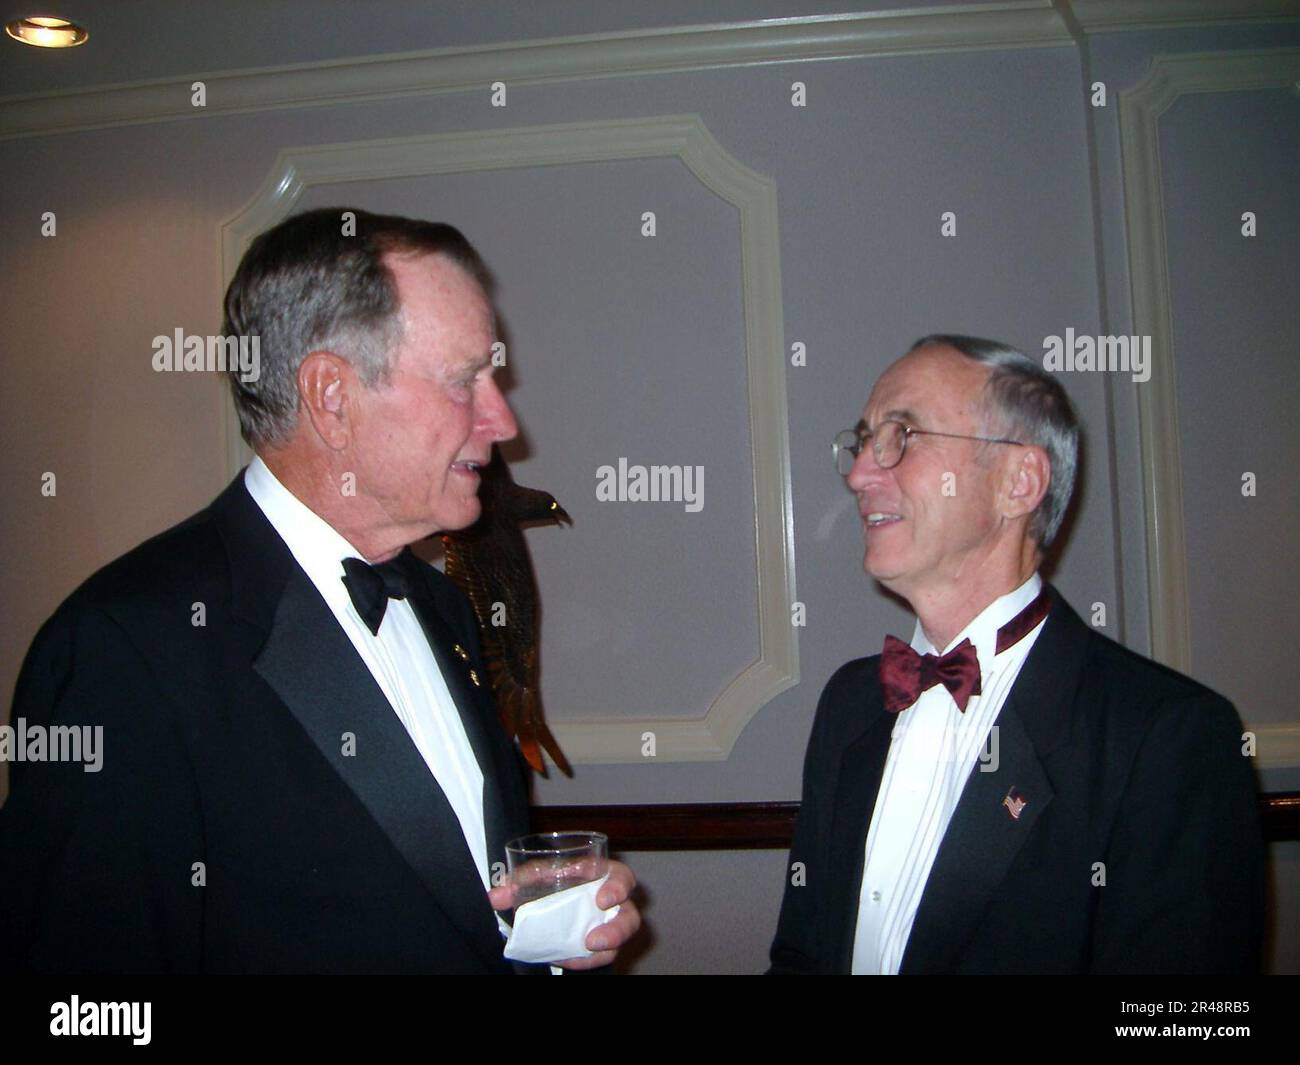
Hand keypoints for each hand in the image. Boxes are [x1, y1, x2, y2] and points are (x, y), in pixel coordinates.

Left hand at [489, 858, 640, 969]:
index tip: (602, 899)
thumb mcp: (534, 877)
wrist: (546, 903)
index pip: (620, 876)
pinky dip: (585, 960)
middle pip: (630, 914)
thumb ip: (517, 882)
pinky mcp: (600, 945)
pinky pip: (602, 956)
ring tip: (585, 950)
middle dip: (619, 928)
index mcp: (598, 876)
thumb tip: (496, 896)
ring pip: (621, 942)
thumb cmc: (550, 881)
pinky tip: (568, 960)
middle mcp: (610, 902)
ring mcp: (607, 925)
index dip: (618, 887)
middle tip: (594, 939)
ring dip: (606, 949)